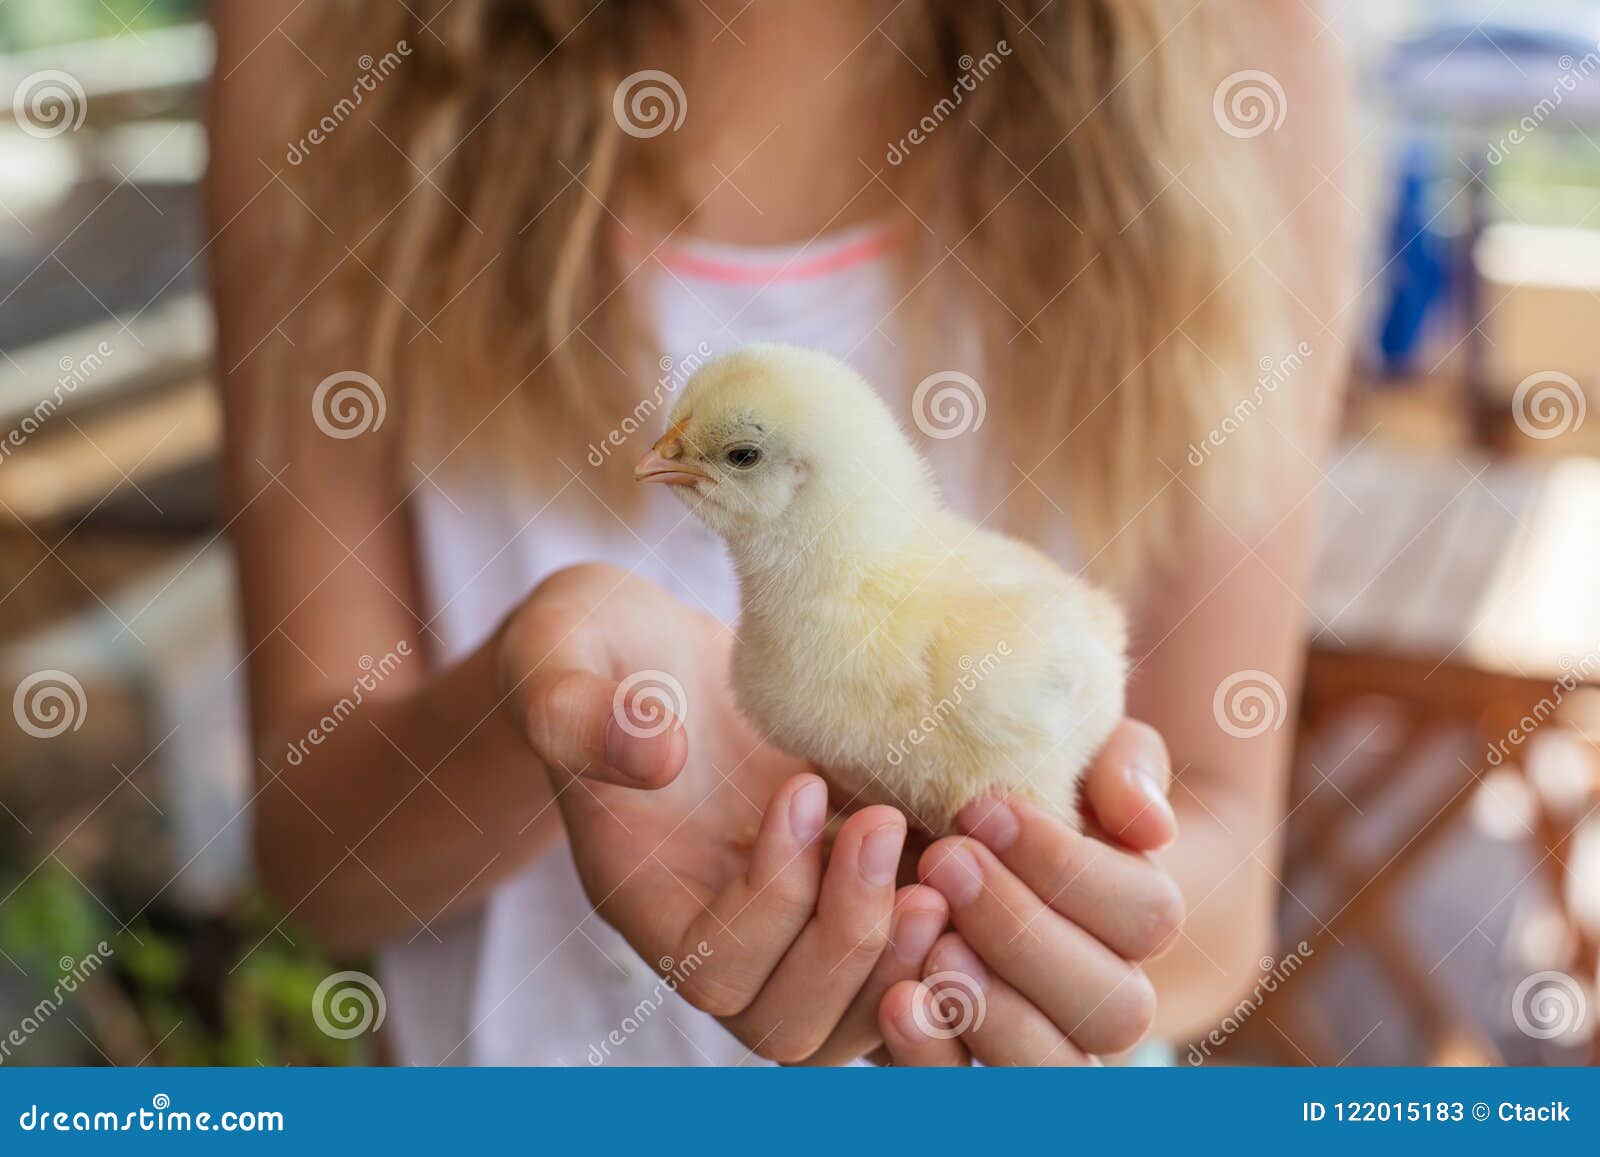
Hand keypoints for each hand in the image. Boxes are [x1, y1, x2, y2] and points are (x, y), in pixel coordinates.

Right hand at [498, 563, 947, 1063]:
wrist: (640, 644)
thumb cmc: (589, 646)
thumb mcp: (558, 654)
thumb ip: (577, 712)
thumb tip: (655, 752)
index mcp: (642, 895)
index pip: (713, 967)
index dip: (770, 897)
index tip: (799, 786)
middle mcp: (715, 930)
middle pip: (788, 1023)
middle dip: (851, 939)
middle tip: (884, 825)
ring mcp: (783, 917)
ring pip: (855, 1013)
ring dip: (908, 950)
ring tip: (948, 854)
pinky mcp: (839, 883)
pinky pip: (900, 954)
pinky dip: (943, 919)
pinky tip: (969, 833)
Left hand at [878, 720, 1183, 1064]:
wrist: (933, 838)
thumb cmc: (1012, 789)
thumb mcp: (1072, 756)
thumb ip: (1119, 769)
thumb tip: (1146, 823)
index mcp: (1136, 919)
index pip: (1145, 915)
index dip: (1068, 866)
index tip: (984, 807)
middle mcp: (1102, 998)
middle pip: (1113, 1006)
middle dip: (1025, 933)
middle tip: (945, 860)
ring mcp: (1039, 1047)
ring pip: (1054, 1070)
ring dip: (995, 1011)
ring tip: (933, 944)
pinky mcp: (967, 1067)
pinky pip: (966, 1095)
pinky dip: (935, 1059)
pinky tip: (897, 1002)